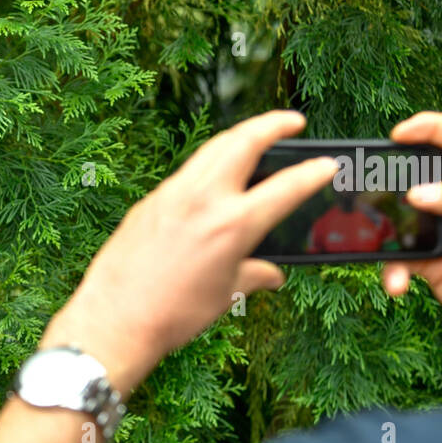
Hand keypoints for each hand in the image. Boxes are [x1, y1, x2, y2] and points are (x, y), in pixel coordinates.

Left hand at [42, 110, 337, 392]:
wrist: (114, 320)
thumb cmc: (171, 315)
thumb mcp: (224, 296)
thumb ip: (253, 276)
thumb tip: (271, 275)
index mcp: (232, 225)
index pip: (285, 188)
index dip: (313, 173)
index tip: (327, 164)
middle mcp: (202, 200)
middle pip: (243, 141)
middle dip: (272, 124)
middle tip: (292, 122)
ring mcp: (172, 196)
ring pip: (210, 150)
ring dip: (237, 138)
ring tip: (255, 138)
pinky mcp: (149, 203)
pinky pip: (186, 173)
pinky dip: (207, 165)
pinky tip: (213, 177)